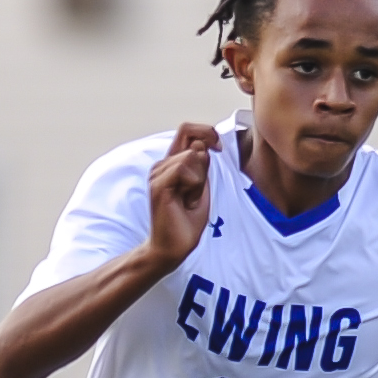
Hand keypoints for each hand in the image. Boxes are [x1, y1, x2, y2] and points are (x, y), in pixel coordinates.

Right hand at [141, 122, 220, 268]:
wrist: (173, 248)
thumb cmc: (186, 221)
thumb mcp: (201, 187)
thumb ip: (202, 166)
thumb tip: (202, 145)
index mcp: (171, 163)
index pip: (187, 130)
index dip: (208, 132)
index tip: (219, 149)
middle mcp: (162, 164)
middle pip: (190, 136)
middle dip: (205, 159)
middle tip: (198, 188)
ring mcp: (157, 173)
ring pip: (191, 155)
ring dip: (199, 178)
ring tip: (189, 199)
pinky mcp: (158, 184)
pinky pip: (184, 167)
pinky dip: (194, 184)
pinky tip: (186, 200)